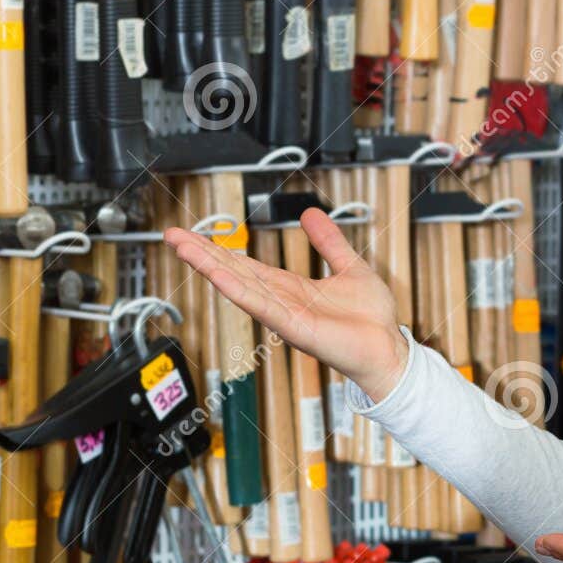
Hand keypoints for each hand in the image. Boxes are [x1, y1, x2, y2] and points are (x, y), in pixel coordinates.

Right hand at [165, 208, 409, 402]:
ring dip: (211, 266)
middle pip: (234, 272)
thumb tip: (311, 214)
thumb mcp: (350, 267)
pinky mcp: (296, 328)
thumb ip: (329, 242)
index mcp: (291, 288)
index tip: (193, 235)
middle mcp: (281, 301)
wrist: (389, 349)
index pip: (247, 265)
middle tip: (172, 234)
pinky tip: (217, 275)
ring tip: (183, 247)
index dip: (220, 249)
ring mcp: (285, 315)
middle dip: (203, 253)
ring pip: (240, 286)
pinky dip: (239, 290)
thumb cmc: (372, 319)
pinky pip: (263, 306)